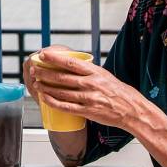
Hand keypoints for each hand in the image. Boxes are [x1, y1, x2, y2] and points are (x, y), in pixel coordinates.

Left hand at [29, 48, 145, 130]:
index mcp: (95, 72)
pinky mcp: (87, 111)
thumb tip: (72, 64)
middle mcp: (91, 84)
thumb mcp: (104, 75)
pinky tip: (44, 98)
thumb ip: (88, 71)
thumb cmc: (118, 91)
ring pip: (61, 92)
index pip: (70, 62)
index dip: (54, 58)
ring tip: (36, 83)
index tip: (43, 55)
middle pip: (62, 77)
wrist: (131, 110)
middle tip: (35, 70)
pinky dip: (52, 102)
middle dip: (45, 73)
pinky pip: (65, 107)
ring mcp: (88, 98)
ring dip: (46, 87)